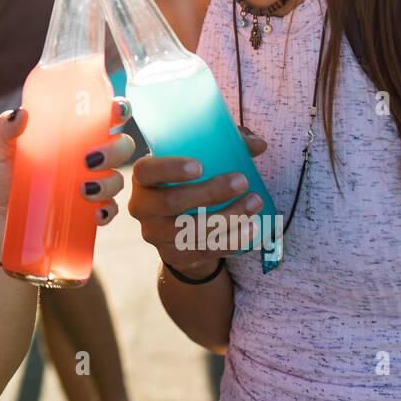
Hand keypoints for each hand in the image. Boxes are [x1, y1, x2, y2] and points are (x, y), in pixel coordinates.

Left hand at [0, 97, 136, 254]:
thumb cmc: (2, 178)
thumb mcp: (0, 151)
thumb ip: (5, 130)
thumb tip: (20, 114)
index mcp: (73, 135)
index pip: (105, 116)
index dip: (119, 110)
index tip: (116, 112)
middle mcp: (89, 157)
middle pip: (121, 146)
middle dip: (116, 149)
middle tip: (90, 159)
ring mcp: (92, 185)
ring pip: (118, 178)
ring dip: (109, 182)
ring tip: (84, 189)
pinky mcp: (89, 212)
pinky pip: (110, 210)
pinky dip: (107, 211)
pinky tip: (96, 213)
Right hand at [127, 124, 267, 276]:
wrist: (177, 227)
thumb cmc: (189, 183)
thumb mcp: (198, 160)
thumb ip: (226, 145)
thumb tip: (259, 145)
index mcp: (143, 178)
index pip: (146, 171)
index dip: (170, 169)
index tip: (200, 166)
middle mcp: (141, 207)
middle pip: (171, 202)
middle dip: (210, 192)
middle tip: (242, 181)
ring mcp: (154, 234)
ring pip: (190, 229)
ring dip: (228, 217)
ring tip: (255, 202)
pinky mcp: (172, 255)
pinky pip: (203, 251)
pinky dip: (230, 240)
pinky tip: (250, 229)